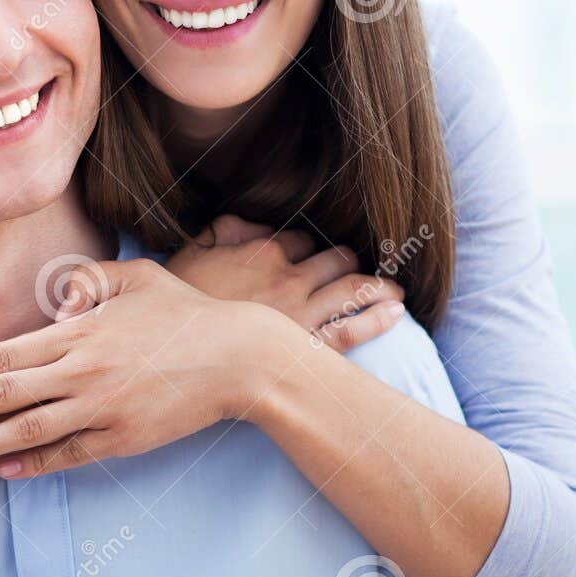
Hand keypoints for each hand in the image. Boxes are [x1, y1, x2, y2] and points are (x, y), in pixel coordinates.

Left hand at [0, 258, 304, 478]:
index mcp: (79, 332)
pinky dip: (32, 465)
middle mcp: (82, 372)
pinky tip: (1, 471)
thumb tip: (54, 304)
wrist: (238, 357)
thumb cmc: (185, 313)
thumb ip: (87, 282)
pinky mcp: (124, 439)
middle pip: (0, 395)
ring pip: (26, 431)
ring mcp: (102, 409)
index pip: (1, 356)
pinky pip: (68, 456)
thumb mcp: (135, 278)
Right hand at [165, 214, 404, 351]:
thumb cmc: (179, 304)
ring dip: (378, 286)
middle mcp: (290, 278)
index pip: (301, 240)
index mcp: (264, 252)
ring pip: (353, 289)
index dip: (307, 247)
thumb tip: (253, 226)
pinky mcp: (309, 347)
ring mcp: (303, 313)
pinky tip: (395, 312)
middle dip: (348, 262)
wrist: (179, 350)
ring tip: (394, 290)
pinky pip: (354, 329)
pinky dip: (379, 318)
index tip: (310, 256)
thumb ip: (227, 229)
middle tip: (359, 268)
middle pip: (335, 261)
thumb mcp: (193, 251)